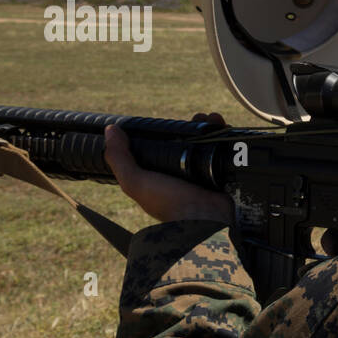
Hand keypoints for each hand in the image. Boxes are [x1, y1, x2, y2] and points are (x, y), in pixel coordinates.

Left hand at [103, 113, 235, 224]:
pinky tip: (223, 125)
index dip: (168, 131)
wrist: (206, 219)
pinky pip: (227, 149)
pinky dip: (226, 134)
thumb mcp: (136, 182)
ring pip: (210, 142)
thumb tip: (110, 130)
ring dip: (211, 126)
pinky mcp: (226, 172)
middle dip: (194, 126)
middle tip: (198, 117)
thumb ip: (120, 159)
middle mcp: (186, 173)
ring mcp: (208, 172)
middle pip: (190, 141)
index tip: (170, 121)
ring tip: (212, 119)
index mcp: (165, 174)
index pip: (165, 147)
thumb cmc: (169, 204)